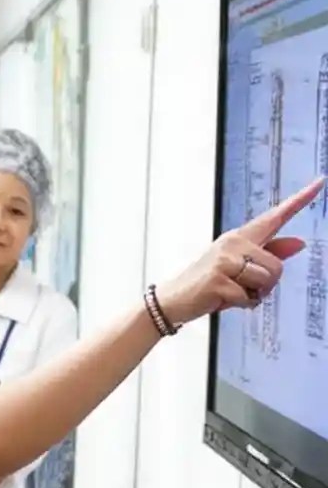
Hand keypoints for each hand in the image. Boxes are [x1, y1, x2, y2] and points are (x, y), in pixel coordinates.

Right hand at [155, 176, 322, 325]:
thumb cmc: (209, 282)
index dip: (300, 200)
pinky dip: (241, 305)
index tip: (320, 182)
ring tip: (231, 292)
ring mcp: (224, 260)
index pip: (274, 217)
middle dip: (266, 285)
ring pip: (266, 281)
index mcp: (239, 237)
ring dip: (254, 295)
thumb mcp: (241, 267)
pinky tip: (223, 299)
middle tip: (241, 287)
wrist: (174, 299)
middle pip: (277, 265)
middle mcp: (232, 243)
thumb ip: (271, 253)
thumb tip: (301, 243)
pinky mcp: (219, 279)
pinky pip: (249, 297)